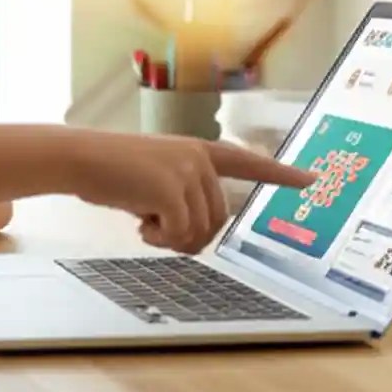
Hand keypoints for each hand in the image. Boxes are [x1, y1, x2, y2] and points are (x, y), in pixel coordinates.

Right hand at [67, 132, 316, 253]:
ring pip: (200, 231)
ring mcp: (188, 172)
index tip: (312, 179)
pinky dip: (159, 240)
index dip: (280, 173)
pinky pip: (180, 234)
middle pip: (218, 219)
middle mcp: (199, 158)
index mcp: (197, 151)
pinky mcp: (173, 189)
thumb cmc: (109, 172)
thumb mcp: (154, 178)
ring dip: (171, 239)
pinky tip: (139, 225)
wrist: (80, 159)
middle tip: (156, 233)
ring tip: (144, 222)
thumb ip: (181, 194)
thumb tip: (193, 234)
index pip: (247, 161)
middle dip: (190, 236)